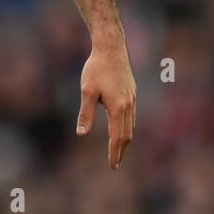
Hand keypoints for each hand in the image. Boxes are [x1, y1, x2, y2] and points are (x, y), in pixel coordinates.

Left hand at [77, 40, 135, 168]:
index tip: (112, 166)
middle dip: (121, 151)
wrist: (111, 48)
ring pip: (131, 126)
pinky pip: (132, 116)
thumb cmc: (96, 68)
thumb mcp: (86, 91)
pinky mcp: (132, 93)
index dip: (114, 153)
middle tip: (115, 164)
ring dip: (125, 140)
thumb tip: (81, 133)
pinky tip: (121, 129)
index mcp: (118, 107)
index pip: (117, 137)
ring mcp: (132, 99)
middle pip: (127, 135)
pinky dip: (127, 127)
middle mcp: (128, 105)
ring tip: (118, 150)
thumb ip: (85, 114)